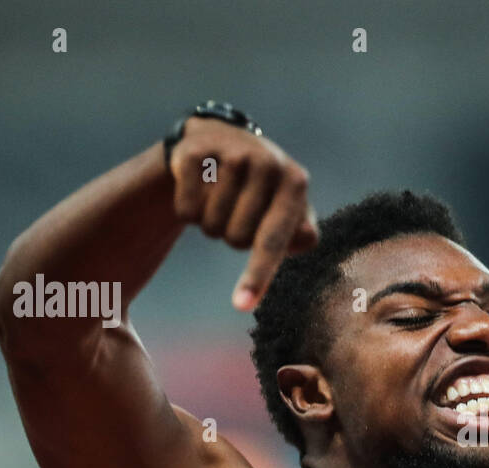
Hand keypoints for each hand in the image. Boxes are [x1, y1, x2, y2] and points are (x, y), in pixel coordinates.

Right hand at [167, 116, 318, 309]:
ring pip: (210, 226)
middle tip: (239, 211)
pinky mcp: (193, 153)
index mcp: (295, 184)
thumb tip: (303, 239)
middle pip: (236, 239)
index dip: (257, 276)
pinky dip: (188, 211)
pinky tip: (198, 188)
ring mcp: (229, 154)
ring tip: (220, 199)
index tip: (241, 306)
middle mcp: (266, 164)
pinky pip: (185, 211)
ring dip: (211, 224)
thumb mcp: (291, 210)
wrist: (224, 139)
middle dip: (234, 236)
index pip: (272, 241)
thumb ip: (302, 234)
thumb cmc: (266, 190)